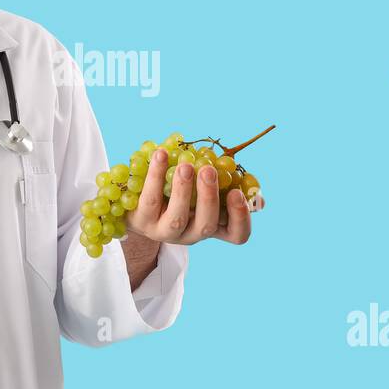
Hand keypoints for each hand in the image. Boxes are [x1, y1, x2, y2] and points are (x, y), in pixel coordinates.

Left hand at [124, 148, 263, 246]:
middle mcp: (191, 234)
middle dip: (209, 197)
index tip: (237, 193)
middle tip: (208, 171)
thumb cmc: (178, 192)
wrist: (136, 203)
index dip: (241, 217)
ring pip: (176, 218)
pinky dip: (156, 175)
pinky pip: (150, 199)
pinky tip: (161, 154)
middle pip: (206, 225)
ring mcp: (165, 232)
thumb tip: (251, 188)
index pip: (237, 234)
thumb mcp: (201, 189)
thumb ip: (223, 185)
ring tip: (185, 166)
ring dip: (182, 190)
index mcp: (212, 225)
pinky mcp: (141, 221)